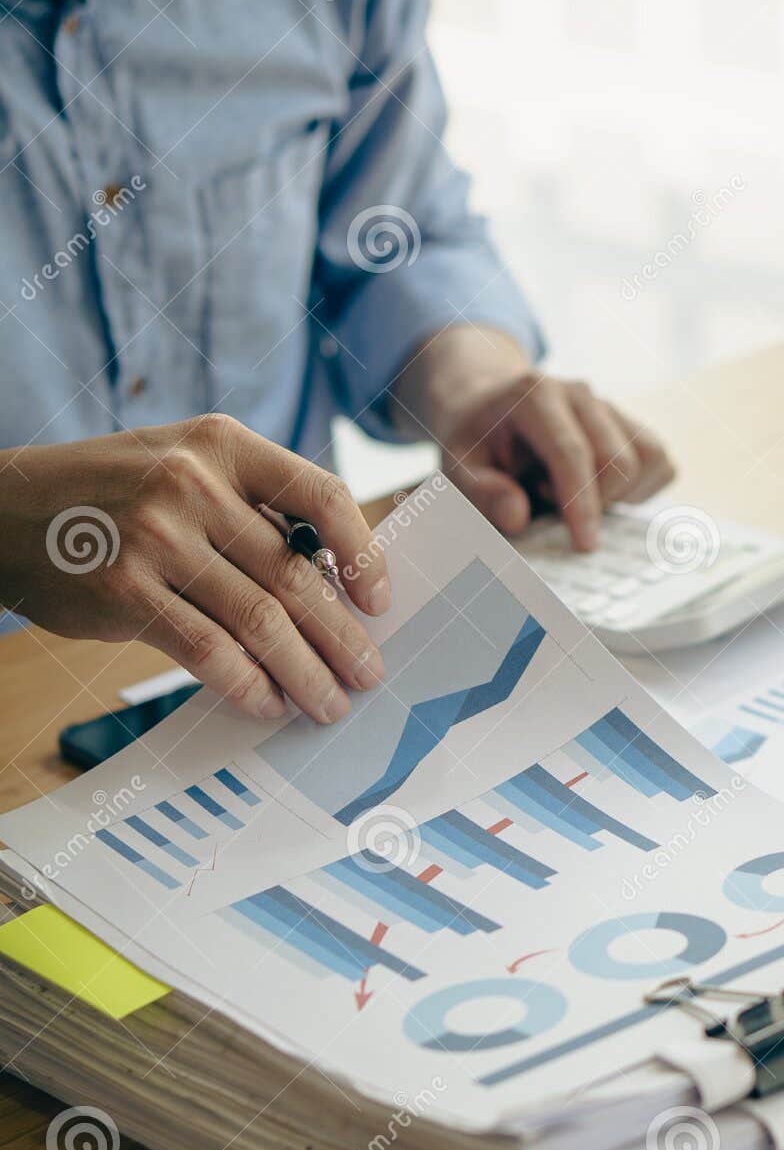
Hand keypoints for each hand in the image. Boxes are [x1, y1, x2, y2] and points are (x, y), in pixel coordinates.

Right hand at [0, 415, 391, 723]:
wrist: (7, 510)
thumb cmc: (113, 494)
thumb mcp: (184, 464)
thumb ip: (251, 507)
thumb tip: (334, 581)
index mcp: (224, 445)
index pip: (323, 496)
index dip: (364, 555)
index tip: (380, 601)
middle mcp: (194, 484)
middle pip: (298, 575)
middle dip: (344, 637)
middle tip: (368, 674)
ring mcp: (158, 539)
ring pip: (262, 622)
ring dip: (307, 674)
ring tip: (328, 702)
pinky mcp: (126, 593)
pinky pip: (210, 652)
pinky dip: (249, 686)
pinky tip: (268, 704)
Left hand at [437, 371, 674, 549]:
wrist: (489, 408)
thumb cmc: (477, 442)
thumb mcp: (456, 467)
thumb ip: (480, 493)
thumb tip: (518, 517)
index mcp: (535, 396)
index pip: (572, 453)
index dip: (582, 503)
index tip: (585, 545)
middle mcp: (579, 394)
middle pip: (618, 460)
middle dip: (596, 503)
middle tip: (551, 508)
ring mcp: (609, 406)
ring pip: (648, 458)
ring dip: (621, 495)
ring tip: (576, 497)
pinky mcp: (628, 423)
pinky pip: (659, 460)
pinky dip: (641, 488)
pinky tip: (603, 493)